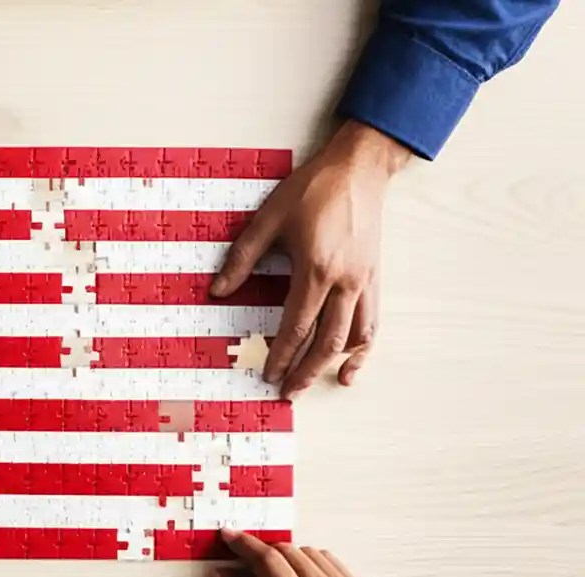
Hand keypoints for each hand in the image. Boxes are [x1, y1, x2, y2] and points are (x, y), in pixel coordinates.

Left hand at [212, 120, 410, 398]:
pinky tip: (353, 364)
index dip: (281, 354)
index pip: (296, 325)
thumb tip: (217, 291)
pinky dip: (363, 347)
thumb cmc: (312, 190)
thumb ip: (241, 259)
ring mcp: (364, 281)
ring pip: (353, 336)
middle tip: (287, 392)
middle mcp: (345, 281)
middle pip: (326, 341)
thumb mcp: (267, 220)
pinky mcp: (374, 277)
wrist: (359, 168)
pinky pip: (372, 321)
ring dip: (333, 364)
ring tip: (318, 384)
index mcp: (317, 269)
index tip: (268, 374)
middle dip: (305, 370)